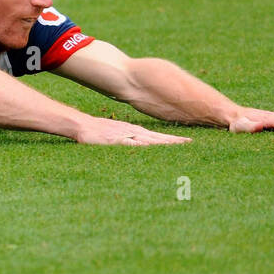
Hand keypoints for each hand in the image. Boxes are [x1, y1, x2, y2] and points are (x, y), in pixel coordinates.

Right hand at [74, 117, 191, 145]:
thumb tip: (140, 144)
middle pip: (159, 138)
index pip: (159, 136)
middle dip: (175, 141)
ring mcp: (127, 136)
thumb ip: (128, 139)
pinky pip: (134, 143)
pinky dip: (146, 146)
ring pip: (150, 140)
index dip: (174, 139)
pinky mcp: (117, 141)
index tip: (188, 142)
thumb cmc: (98, 132)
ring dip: (165, 143)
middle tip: (191, 143)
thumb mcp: (117, 135)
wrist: (83, 125)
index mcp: (136, 132)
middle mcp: (134, 133)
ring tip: (181, 145)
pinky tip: (154, 147)